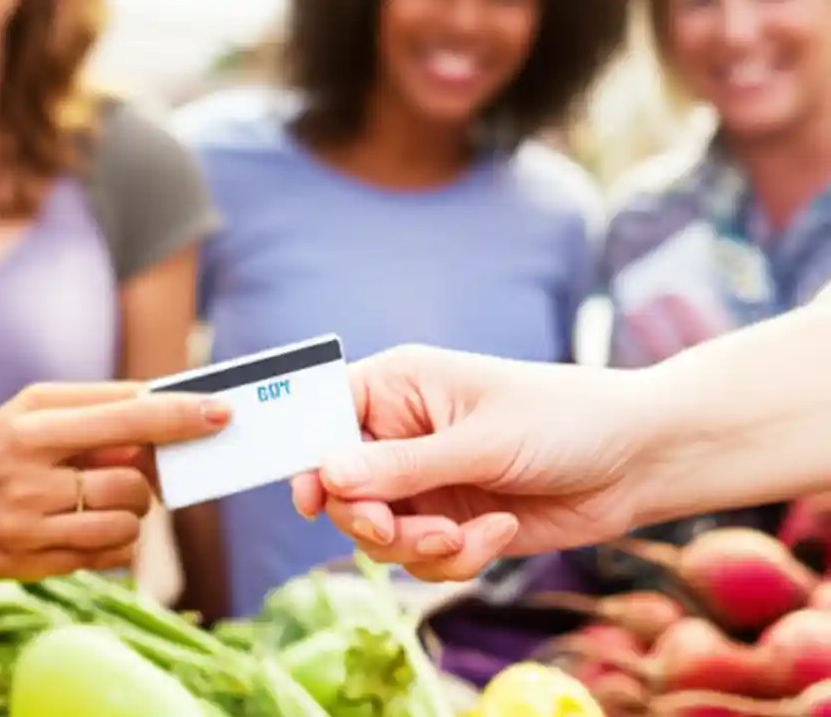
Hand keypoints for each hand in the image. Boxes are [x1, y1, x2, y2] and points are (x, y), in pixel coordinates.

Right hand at [0, 382, 229, 581]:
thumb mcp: (27, 412)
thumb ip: (95, 408)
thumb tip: (163, 409)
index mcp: (33, 426)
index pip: (127, 417)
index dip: (180, 415)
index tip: (222, 411)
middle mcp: (32, 476)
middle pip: (135, 480)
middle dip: (145, 479)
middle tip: (126, 472)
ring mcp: (32, 526)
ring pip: (128, 524)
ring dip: (130, 513)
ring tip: (95, 501)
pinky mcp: (34, 565)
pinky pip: (111, 557)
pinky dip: (115, 543)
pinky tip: (85, 527)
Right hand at [291, 346, 666, 581]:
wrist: (639, 462)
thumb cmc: (565, 420)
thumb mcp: (480, 441)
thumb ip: (401, 466)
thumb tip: (326, 476)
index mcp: (395, 388)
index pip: (322, 417)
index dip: (308, 457)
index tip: (312, 498)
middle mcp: (398, 435)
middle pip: (340, 490)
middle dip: (371, 519)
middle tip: (399, 529)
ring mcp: (422, 483)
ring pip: (375, 534)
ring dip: (416, 547)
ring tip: (467, 536)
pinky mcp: (448, 523)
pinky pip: (417, 559)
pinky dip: (451, 560)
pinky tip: (495, 533)